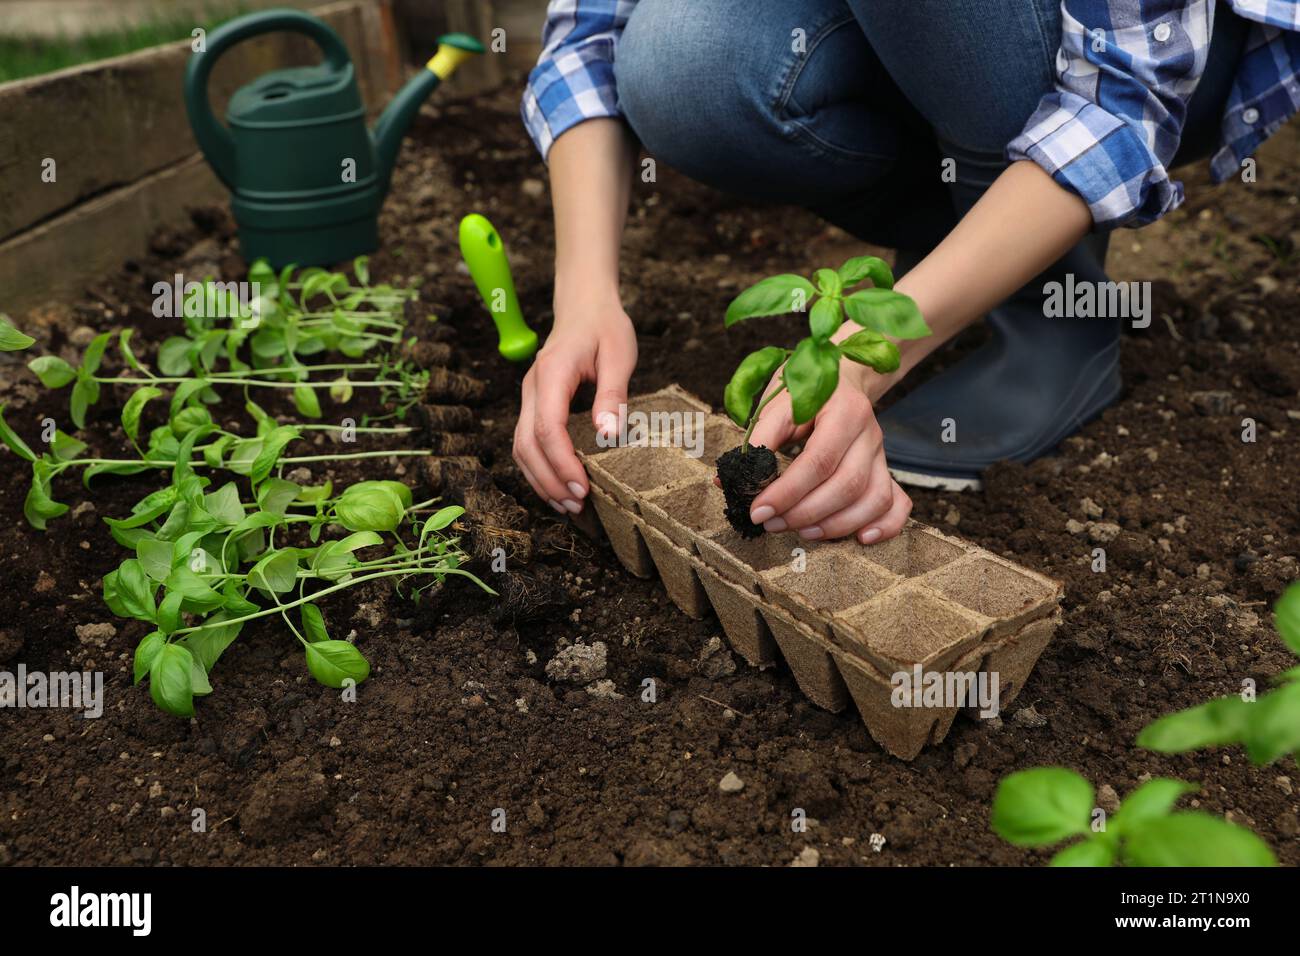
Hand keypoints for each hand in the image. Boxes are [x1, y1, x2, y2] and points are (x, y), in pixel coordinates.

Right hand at [513, 293, 636, 513]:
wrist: (585, 305)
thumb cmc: (605, 327)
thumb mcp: (620, 355)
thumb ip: (613, 394)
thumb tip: (609, 434)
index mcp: (552, 373)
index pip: (547, 428)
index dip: (562, 464)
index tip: (583, 489)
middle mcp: (532, 387)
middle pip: (526, 444)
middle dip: (550, 480)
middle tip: (578, 506)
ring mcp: (529, 396)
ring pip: (520, 447)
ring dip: (541, 480)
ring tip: (568, 506)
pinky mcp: (533, 404)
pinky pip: (526, 442)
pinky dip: (539, 469)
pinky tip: (558, 487)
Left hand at [745, 361, 910, 543]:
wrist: (839, 374)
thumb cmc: (804, 391)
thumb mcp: (777, 405)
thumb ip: (758, 441)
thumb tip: (731, 481)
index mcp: (844, 411)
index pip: (819, 460)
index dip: (787, 492)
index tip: (758, 511)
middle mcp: (869, 433)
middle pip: (848, 485)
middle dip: (806, 513)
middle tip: (772, 524)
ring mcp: (882, 454)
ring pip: (873, 499)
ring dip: (836, 525)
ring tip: (801, 532)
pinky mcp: (887, 470)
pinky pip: (897, 503)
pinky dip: (884, 526)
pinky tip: (860, 539)